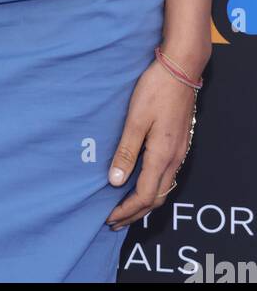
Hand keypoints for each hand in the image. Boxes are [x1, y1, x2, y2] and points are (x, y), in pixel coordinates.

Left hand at [105, 57, 197, 230]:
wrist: (181, 69)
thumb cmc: (155, 90)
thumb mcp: (136, 119)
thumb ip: (126, 152)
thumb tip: (115, 182)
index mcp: (162, 155)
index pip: (144, 195)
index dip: (126, 210)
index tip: (108, 217)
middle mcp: (175, 159)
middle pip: (155, 198)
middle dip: (134, 213)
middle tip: (114, 221)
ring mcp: (179, 152)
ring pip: (163, 188)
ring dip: (144, 203)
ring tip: (125, 209)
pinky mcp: (179, 144)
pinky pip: (166, 176)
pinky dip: (152, 189)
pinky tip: (140, 184)